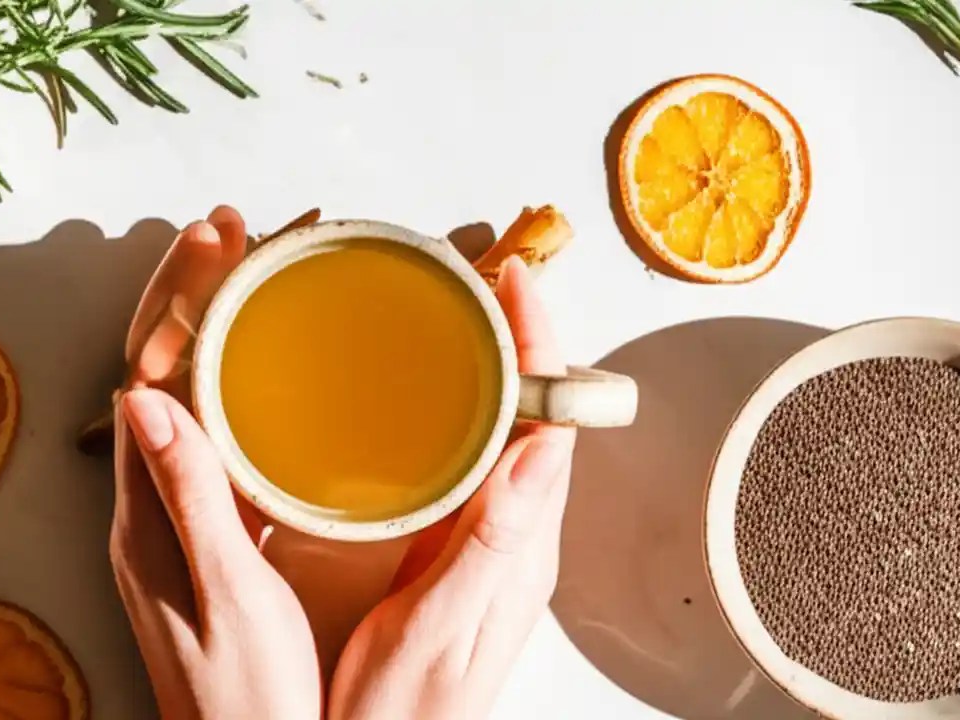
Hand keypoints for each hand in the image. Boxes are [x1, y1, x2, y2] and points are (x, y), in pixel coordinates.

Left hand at [109, 208, 320, 719]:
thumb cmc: (245, 691)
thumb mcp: (226, 595)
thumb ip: (191, 497)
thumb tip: (147, 397)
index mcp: (150, 512)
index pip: (150, 377)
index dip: (177, 301)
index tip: (214, 239)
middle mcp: (147, 504)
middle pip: (154, 371)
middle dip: (183, 294)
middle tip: (224, 232)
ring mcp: (169, 514)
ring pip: (177, 393)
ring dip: (200, 325)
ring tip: (234, 271)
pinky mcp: (197, 529)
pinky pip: (201, 428)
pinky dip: (221, 376)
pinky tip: (251, 366)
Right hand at [328, 256, 574, 719]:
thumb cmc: (410, 703)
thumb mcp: (446, 621)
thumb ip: (494, 540)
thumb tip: (546, 448)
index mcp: (520, 544)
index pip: (549, 422)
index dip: (540, 346)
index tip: (515, 282)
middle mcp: (513, 534)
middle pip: (534, 415)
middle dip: (519, 341)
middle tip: (485, 280)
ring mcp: (484, 539)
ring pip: (504, 433)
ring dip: (493, 370)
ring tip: (463, 316)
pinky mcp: (453, 547)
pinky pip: (472, 460)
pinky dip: (462, 412)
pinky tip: (430, 399)